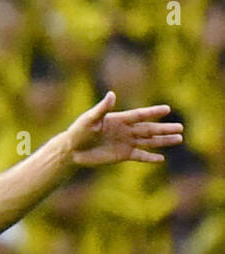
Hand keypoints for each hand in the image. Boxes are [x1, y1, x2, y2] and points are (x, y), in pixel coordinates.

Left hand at [66, 92, 182, 165]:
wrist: (72, 149)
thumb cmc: (79, 131)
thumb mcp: (90, 119)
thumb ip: (102, 108)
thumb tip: (112, 94)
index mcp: (120, 119)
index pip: (140, 115)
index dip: (153, 113)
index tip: (167, 109)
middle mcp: (126, 130)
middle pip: (149, 129)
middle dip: (165, 129)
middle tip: (181, 128)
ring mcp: (125, 142)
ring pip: (148, 141)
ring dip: (163, 141)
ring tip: (178, 139)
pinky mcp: (122, 155)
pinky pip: (139, 156)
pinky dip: (149, 157)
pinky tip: (161, 158)